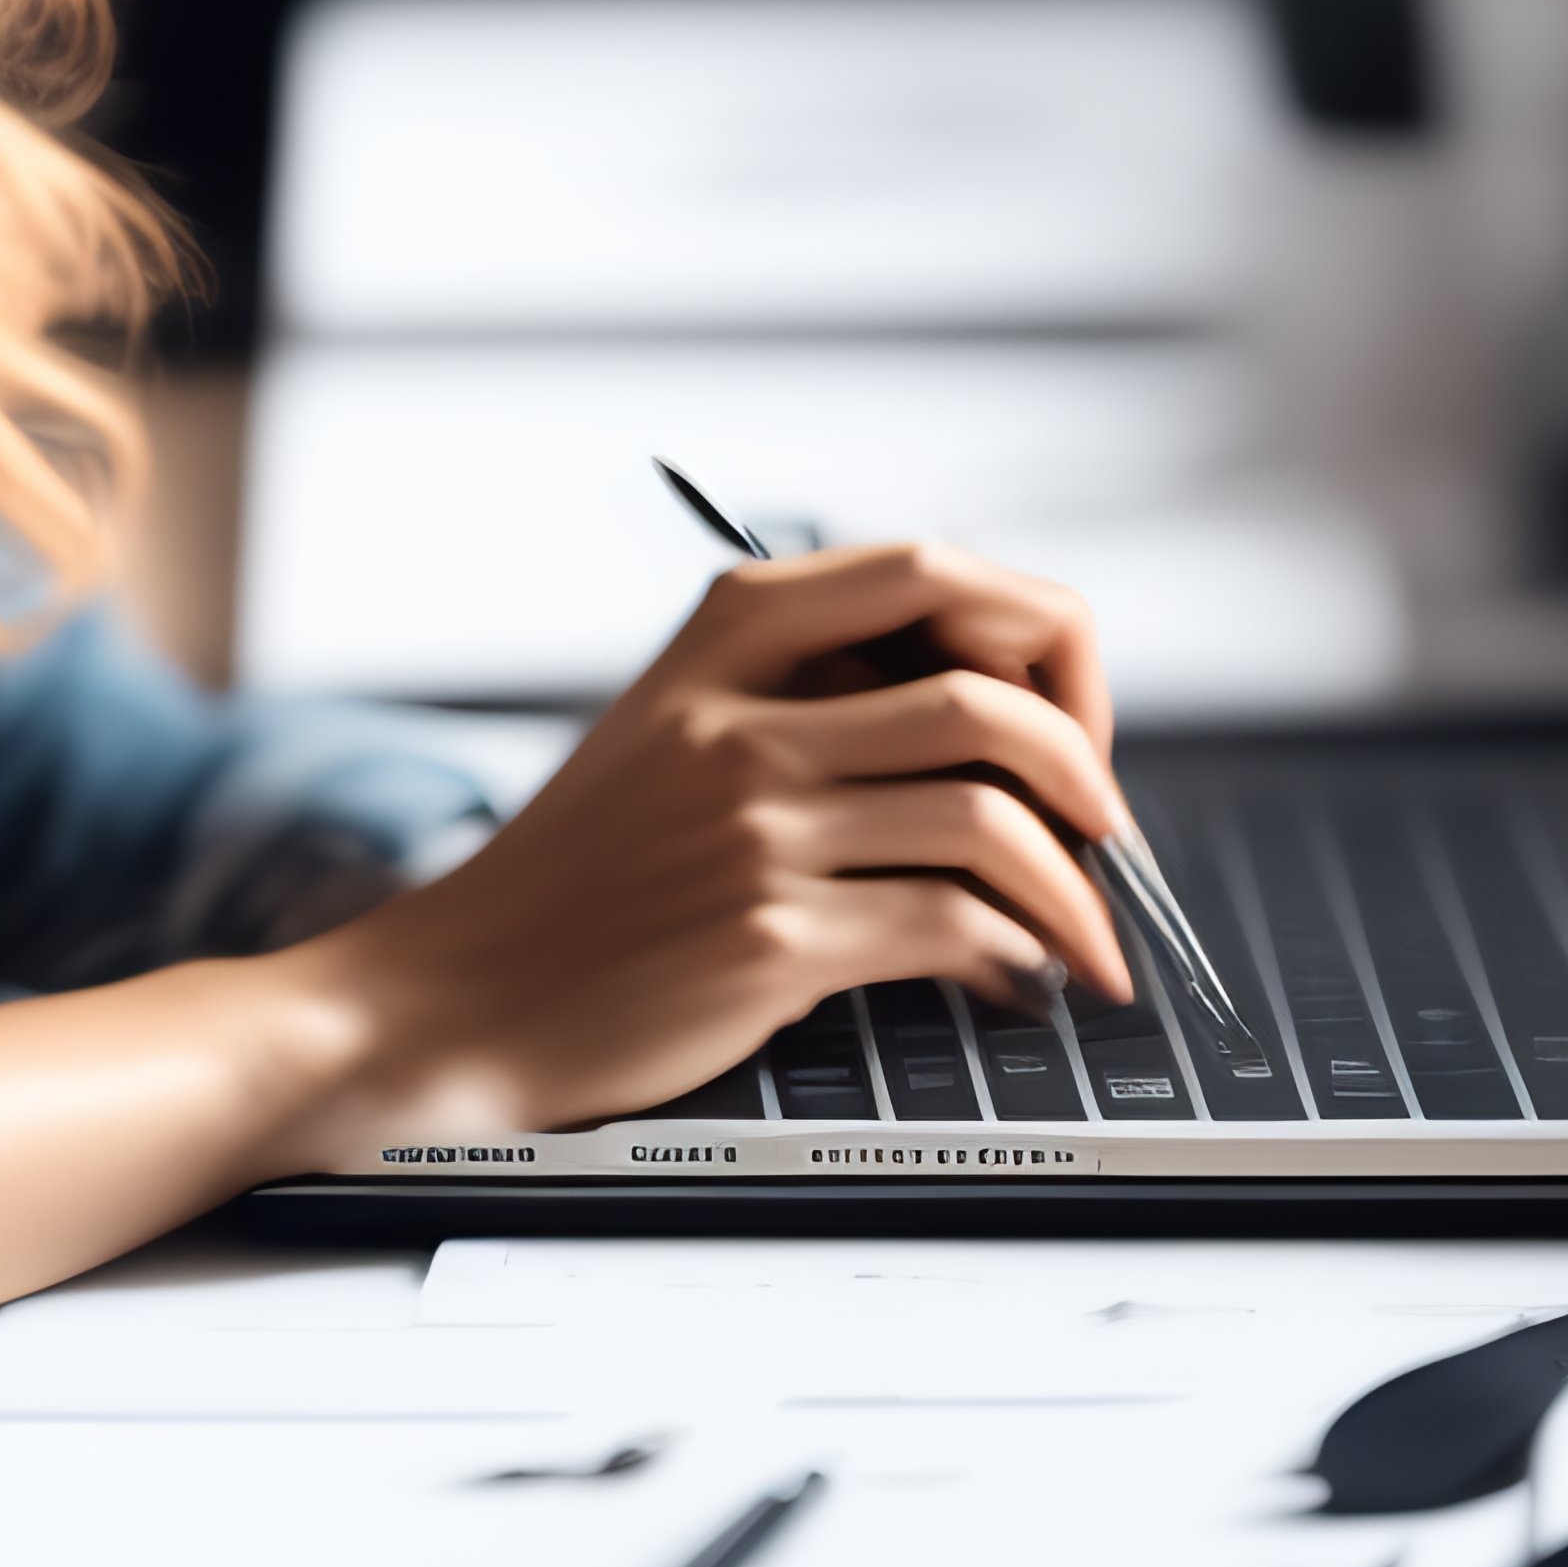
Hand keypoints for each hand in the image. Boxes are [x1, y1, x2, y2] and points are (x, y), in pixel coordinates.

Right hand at [278, 540, 1132, 1151]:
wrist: (459, 997)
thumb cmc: (588, 870)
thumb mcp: (680, 720)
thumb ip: (810, 688)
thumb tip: (1003, 715)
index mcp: (731, 627)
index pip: (936, 569)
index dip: (1037, 636)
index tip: (1068, 717)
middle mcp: (747, 712)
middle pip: (991, 695)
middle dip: (1089, 773)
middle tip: (1109, 839)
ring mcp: (756, 826)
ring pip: (990, 817)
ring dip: (1077, 889)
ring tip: (1094, 938)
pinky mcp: (767, 940)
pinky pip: (948, 927)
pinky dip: (1012, 955)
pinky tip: (1012, 979)